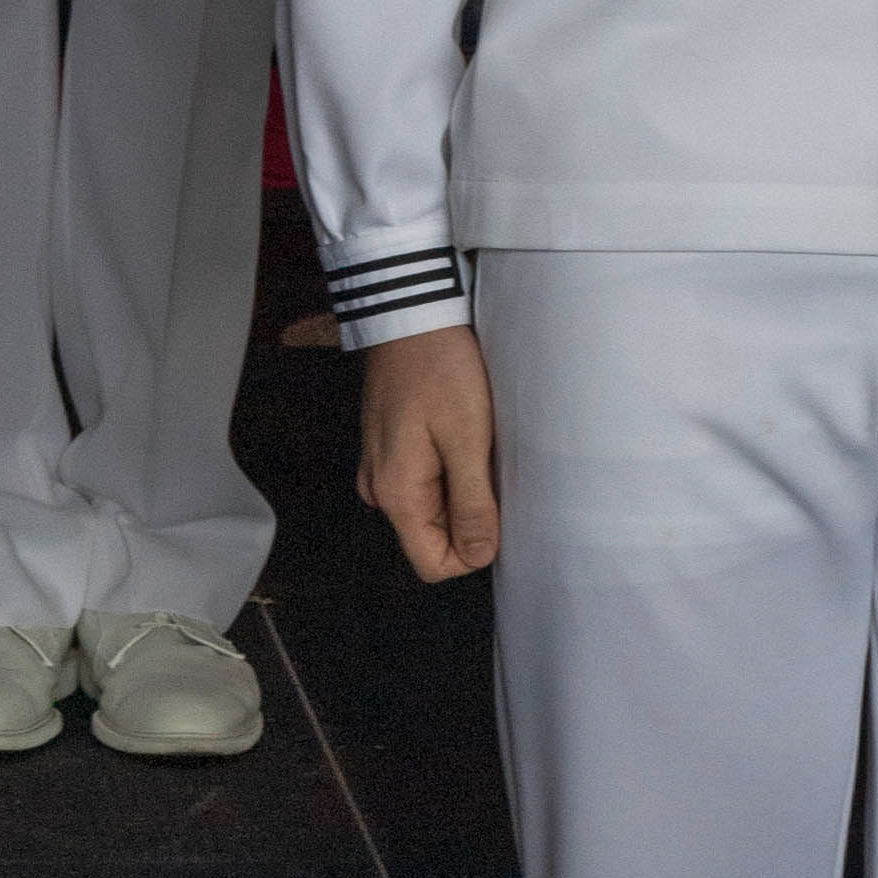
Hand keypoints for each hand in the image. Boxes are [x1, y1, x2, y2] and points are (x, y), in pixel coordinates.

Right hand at [359, 320, 500, 580]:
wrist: (410, 314)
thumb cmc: (442, 371)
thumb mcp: (468, 440)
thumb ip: (474, 505)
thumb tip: (480, 557)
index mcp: (396, 494)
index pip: (433, 563)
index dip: (473, 550)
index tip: (498, 505)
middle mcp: (379, 488)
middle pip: (432, 536)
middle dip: (470, 514)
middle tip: (491, 465)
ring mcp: (380, 466)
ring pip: (430, 508)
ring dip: (461, 489)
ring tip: (479, 446)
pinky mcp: (388, 446)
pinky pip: (423, 480)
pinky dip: (448, 469)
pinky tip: (462, 434)